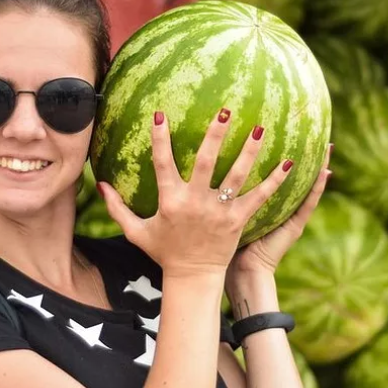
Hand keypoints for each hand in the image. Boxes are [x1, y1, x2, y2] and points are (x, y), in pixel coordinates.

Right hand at [96, 108, 293, 277]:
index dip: (159, 140)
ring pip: (236, 175)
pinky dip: (275, 181)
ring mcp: (219, 211)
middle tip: (225, 110)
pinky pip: (259, 197)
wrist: (193, 277)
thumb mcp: (136, 231)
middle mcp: (195, 203)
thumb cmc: (164, 251)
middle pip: (206, 162)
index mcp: (170, 201)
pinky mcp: (238, 220)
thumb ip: (117, 208)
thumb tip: (98, 183)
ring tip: (260, 127)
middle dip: (215, 135)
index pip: (162, 164)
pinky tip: (289, 163)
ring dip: (249, 151)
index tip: (159, 115)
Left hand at [226, 143, 332, 278]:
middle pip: (293, 179)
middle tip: (313, 135)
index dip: (278, 160)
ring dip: (317, 167)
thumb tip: (198, 173)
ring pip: (306, 187)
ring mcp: (289, 218)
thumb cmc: (225, 249)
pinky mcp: (294, 226)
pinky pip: (308, 203)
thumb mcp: (221, 216)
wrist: (242, 274)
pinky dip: (318, 188)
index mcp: (262, 206)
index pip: (272, 179)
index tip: (280, 135)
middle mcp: (279, 210)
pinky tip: (326, 172)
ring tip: (328, 147)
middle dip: (304, 158)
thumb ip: (216, 197)